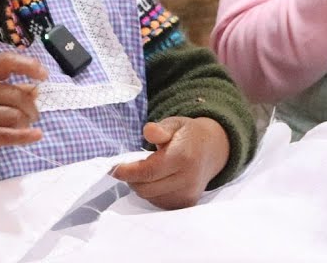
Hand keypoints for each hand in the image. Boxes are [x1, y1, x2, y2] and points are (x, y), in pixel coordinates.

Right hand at [0, 52, 47, 168]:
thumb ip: (2, 88)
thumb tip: (35, 89)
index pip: (4, 62)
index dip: (28, 65)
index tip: (44, 75)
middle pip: (14, 95)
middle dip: (31, 106)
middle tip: (34, 114)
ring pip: (12, 116)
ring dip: (26, 122)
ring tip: (26, 125)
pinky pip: (6, 136)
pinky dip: (25, 136)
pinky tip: (36, 136)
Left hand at [111, 117, 229, 209]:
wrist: (212, 150)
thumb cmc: (188, 135)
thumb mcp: (175, 123)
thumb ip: (160, 128)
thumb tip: (148, 131)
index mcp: (183, 156)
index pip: (148, 171)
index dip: (127, 172)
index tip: (114, 168)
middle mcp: (187, 179)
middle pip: (146, 188)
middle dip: (131, 179)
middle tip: (128, 167)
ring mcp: (187, 194)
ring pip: (150, 197)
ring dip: (141, 186)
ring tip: (146, 171)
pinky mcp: (186, 203)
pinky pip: (159, 203)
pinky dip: (152, 193)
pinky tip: (156, 180)